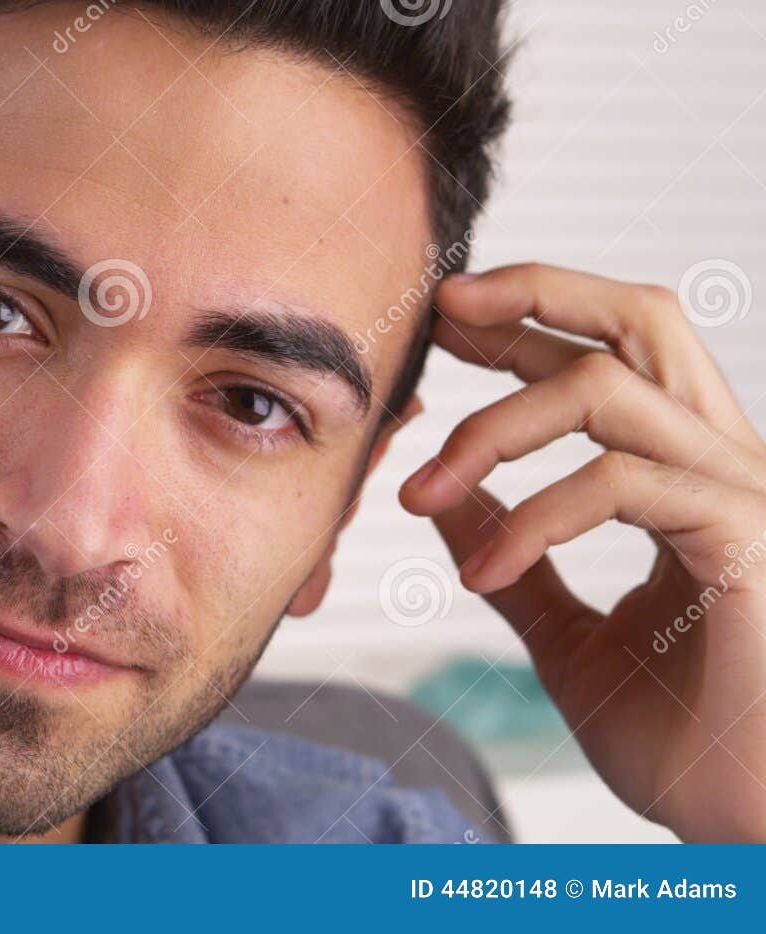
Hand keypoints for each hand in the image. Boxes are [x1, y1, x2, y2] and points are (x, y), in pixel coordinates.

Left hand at [398, 263, 765, 841]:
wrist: (750, 830)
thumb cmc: (690, 743)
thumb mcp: (571, 637)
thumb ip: (520, 560)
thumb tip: (452, 504)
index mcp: (688, 479)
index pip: (613, 358)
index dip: (527, 325)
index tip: (443, 327)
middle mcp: (725, 467)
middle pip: (643, 320)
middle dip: (536, 292)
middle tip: (442, 310)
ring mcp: (744, 496)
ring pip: (609, 389)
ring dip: (492, 430)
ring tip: (419, 494)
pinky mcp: (747, 538)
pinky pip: (623, 481)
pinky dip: (532, 519)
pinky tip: (481, 577)